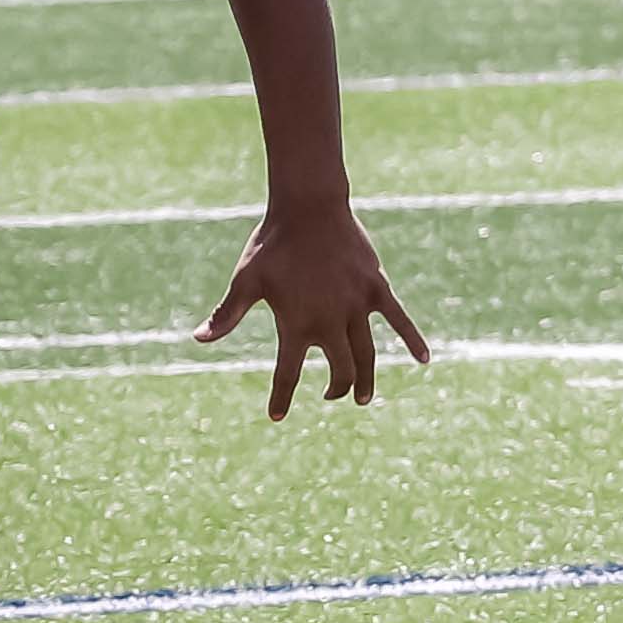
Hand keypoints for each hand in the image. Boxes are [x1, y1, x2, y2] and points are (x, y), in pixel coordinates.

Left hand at [196, 195, 429, 418]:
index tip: (276, 416)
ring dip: (367, 379)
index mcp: (295, 324)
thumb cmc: (272, 243)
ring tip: (364, 398)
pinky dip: (413, 340)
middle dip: (336, 389)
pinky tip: (424, 361)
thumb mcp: (246, 280)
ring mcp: (356, 306)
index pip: (287, 374)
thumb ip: (227, 314)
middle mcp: (329, 321)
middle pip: (339, 370)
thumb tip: (197, 340)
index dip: (280, 398)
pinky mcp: (375, 288)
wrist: (308, 206)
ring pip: (367, 354)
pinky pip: (399, 320)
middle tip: (331, 395)